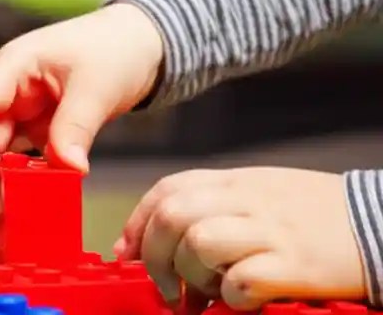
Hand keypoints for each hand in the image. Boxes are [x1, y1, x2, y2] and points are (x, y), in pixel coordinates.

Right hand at [0, 3, 163, 219]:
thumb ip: (77, 126)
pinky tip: (13, 203)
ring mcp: (24, 106)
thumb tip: (68, 168)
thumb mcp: (96, 87)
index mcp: (15, 64)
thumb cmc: (114, 48)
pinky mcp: (40, 124)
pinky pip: (21, 153)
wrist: (141, 42)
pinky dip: (16, 177)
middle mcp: (11, 86)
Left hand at [118, 168, 365, 311]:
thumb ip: (215, 207)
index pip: (167, 190)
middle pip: (173, 216)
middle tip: (165, 287)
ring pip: (199, 242)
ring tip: (206, 295)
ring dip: (192, 276)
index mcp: (236, 181)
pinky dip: (232, 299)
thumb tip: (163, 241)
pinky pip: (241, 281)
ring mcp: (271, 231)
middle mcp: (248, 200)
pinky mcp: (295, 265)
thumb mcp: (262, 194)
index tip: (126, 253)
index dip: (137, 223)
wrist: (380, 224)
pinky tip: (244, 301)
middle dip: (154, 256)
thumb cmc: (316, 217)